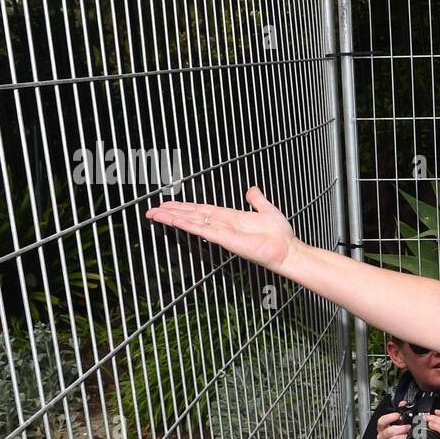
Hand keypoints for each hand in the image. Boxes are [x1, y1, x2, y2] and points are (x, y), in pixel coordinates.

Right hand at [145, 186, 298, 271]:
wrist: (287, 249)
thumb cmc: (280, 235)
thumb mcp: (266, 209)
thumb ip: (256, 199)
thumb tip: (251, 189)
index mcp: (229, 217)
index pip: (201, 210)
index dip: (184, 206)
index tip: (169, 203)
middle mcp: (222, 225)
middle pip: (191, 216)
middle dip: (171, 212)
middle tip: (152, 209)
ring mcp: (221, 233)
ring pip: (191, 222)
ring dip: (172, 218)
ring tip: (154, 214)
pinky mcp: (223, 239)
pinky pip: (201, 229)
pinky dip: (186, 224)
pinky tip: (173, 220)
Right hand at [375, 401, 410, 438]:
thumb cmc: (393, 438)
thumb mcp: (394, 425)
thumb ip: (398, 413)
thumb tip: (403, 403)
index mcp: (382, 428)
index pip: (381, 421)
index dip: (390, 417)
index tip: (398, 415)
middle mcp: (382, 437)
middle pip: (389, 431)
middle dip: (402, 428)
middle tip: (409, 427)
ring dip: (404, 436)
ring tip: (410, 435)